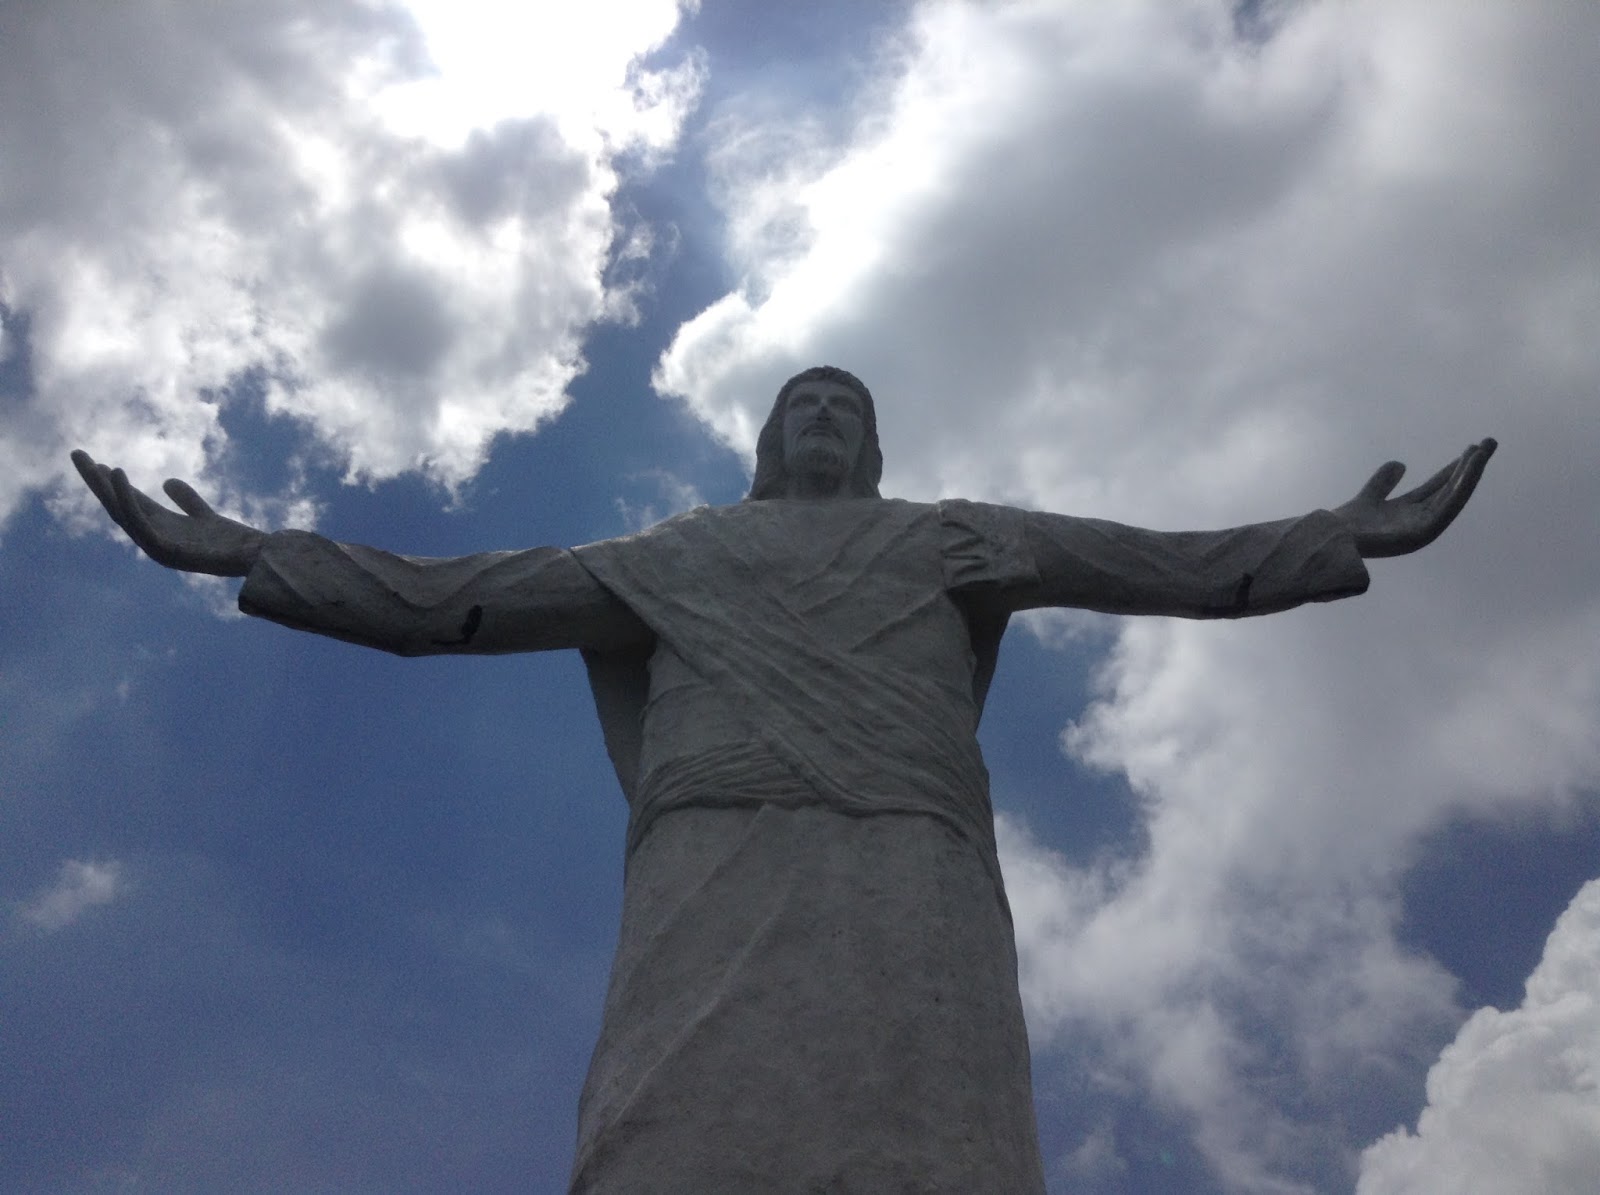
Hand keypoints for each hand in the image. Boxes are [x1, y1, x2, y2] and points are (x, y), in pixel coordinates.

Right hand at [71, 450, 265, 576]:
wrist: (256, 558)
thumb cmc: (232, 542)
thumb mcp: (203, 514)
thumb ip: (186, 499)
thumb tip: (166, 481)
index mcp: (162, 528)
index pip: (130, 502)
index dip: (113, 484)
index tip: (97, 462)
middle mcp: (154, 537)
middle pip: (118, 506)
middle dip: (97, 482)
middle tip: (77, 454)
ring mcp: (158, 546)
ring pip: (122, 514)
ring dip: (106, 488)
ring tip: (94, 464)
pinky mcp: (166, 552)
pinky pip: (139, 522)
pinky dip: (126, 499)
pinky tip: (118, 475)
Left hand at [1334, 438, 1496, 557]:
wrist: (1333, 537)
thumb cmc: (1347, 524)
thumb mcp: (1371, 495)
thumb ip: (1384, 481)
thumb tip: (1401, 464)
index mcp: (1410, 512)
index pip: (1439, 486)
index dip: (1456, 468)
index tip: (1472, 449)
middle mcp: (1421, 520)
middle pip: (1451, 489)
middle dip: (1471, 467)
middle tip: (1489, 442)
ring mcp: (1424, 528)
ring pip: (1454, 496)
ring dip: (1471, 473)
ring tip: (1484, 451)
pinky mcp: (1423, 534)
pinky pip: (1447, 507)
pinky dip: (1461, 487)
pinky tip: (1471, 469)